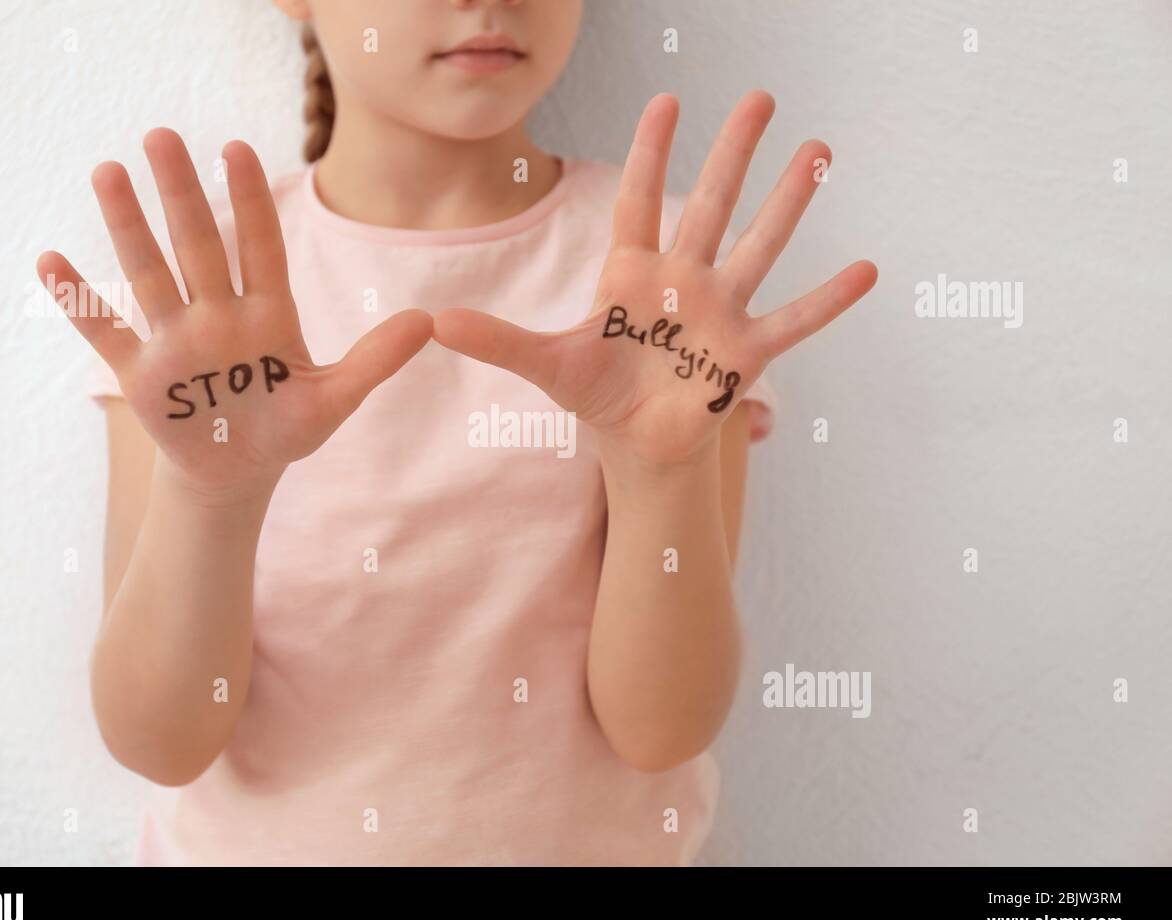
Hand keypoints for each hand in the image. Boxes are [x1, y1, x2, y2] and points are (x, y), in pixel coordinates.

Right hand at [39, 130, 430, 499]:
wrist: (236, 473)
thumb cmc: (286, 430)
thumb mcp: (334, 400)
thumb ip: (375, 361)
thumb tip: (428, 323)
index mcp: (266, 316)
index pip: (260, 247)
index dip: (251, 202)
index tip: (238, 149)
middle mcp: (216, 315)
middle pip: (198, 246)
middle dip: (182, 195)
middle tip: (162, 136)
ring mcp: (175, 341)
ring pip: (150, 274)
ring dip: (128, 227)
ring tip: (109, 172)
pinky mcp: (142, 373)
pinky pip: (105, 332)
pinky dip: (79, 302)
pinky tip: (51, 261)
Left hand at [434, 91, 876, 464]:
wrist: (639, 444)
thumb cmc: (597, 395)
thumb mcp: (546, 363)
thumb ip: (497, 340)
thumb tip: (430, 322)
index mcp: (632, 274)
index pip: (639, 200)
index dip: (649, 152)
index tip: (666, 100)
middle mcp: (683, 281)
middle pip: (710, 205)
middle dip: (733, 152)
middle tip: (761, 97)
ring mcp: (720, 313)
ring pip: (759, 247)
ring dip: (788, 203)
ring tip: (820, 151)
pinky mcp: (747, 355)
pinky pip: (793, 322)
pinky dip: (827, 301)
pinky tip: (866, 270)